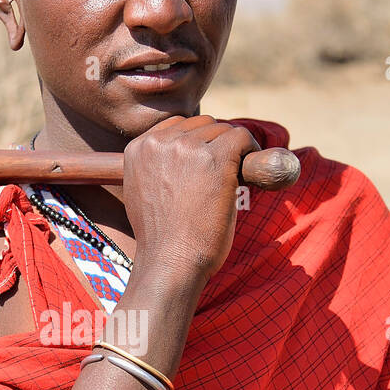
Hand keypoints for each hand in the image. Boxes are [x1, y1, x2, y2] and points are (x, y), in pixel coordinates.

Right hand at [123, 115, 260, 280]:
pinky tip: (251, 173)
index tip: (205, 168)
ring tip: (233, 180)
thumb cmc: (163, 240)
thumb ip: (158, 169)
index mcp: (138, 149)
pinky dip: (252, 152)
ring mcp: (186, 148)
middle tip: (223, 177)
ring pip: (223, 130)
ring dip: (233, 152)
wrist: (170, 263)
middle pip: (202, 125)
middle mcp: (158, 143)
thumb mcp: (145, 194)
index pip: (176, 127)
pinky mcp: (215, 159)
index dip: (197, 145)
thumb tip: (187, 160)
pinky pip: (242, 137)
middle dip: (215, 146)